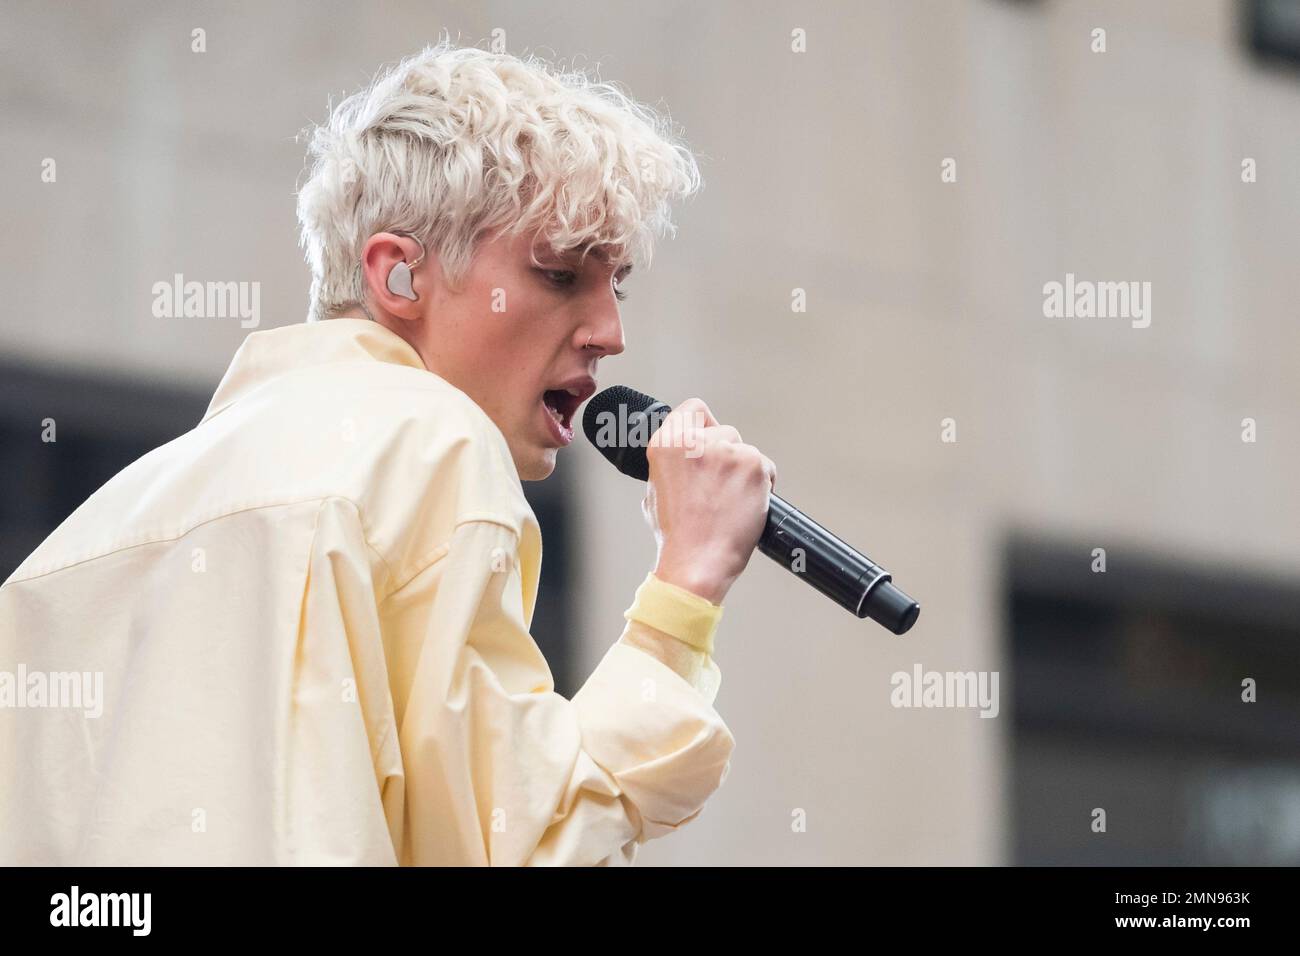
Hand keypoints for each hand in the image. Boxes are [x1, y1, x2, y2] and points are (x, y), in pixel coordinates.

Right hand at [642, 398, 776, 603]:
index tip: (709, 441)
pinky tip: (745, 506)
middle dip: (727, 455)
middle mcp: (694, 441)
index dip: (705, 426)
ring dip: (745, 471)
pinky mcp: (752, 465)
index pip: (694, 409)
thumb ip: (673, 463)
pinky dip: (762, 485)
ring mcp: (726, 451)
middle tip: (720, 487)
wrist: (697, 562)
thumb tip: (690, 454)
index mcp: (666, 443)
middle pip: (725, 431)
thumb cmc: (677, 535)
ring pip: (746, 450)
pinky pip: (766, 467)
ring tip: (731, 502)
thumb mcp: (656, 490)